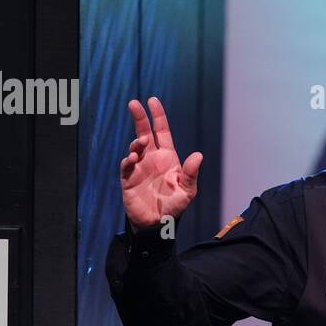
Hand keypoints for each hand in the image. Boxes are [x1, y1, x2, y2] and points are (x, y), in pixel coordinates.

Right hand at [119, 97, 203, 230]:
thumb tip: (198, 155)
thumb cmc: (174, 206)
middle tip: (134, 103)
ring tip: (142, 142)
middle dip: (140, 118)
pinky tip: (133, 158)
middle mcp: (152, 158)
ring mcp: (139, 167)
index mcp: (167, 157)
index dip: (158, 116)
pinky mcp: (128, 179)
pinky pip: (126, 165)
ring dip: (137, 142)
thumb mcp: (188, 191)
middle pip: (144, 133)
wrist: (158, 223)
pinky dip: (128, 159)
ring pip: (135, 147)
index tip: (152, 101)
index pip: (162, 132)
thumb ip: (191, 174)